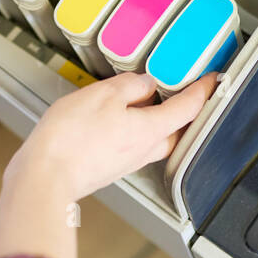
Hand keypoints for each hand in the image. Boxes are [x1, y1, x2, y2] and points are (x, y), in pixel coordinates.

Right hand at [0, 72, 218, 257]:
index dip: (204, 90)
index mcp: (151, 130)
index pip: (189, 108)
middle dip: (185, 110)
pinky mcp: (110, 167)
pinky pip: (133, 145)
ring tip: (148, 100)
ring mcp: (127, 162)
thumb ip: (130, 86)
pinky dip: (134, 129)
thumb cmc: (71, 139)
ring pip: (155, 139)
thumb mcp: (103, 95)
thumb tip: (145, 85)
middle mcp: (145, 150)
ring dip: (158, 120)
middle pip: (177, 129)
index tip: (212, 79)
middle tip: (186, 90)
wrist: (44, 177)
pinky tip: (118, 119)